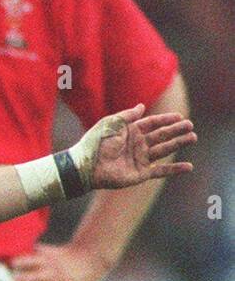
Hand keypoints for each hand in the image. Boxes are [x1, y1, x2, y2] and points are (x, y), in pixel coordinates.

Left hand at [77, 104, 195, 190]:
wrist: (87, 166)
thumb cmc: (95, 143)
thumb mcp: (111, 123)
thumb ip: (128, 116)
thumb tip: (142, 106)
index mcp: (131, 132)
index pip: (153, 123)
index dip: (166, 119)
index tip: (179, 116)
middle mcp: (138, 145)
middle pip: (162, 136)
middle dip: (176, 130)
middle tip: (190, 125)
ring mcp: (140, 160)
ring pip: (164, 150)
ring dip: (179, 144)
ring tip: (193, 137)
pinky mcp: (140, 174)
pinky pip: (161, 171)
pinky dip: (175, 169)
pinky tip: (189, 166)